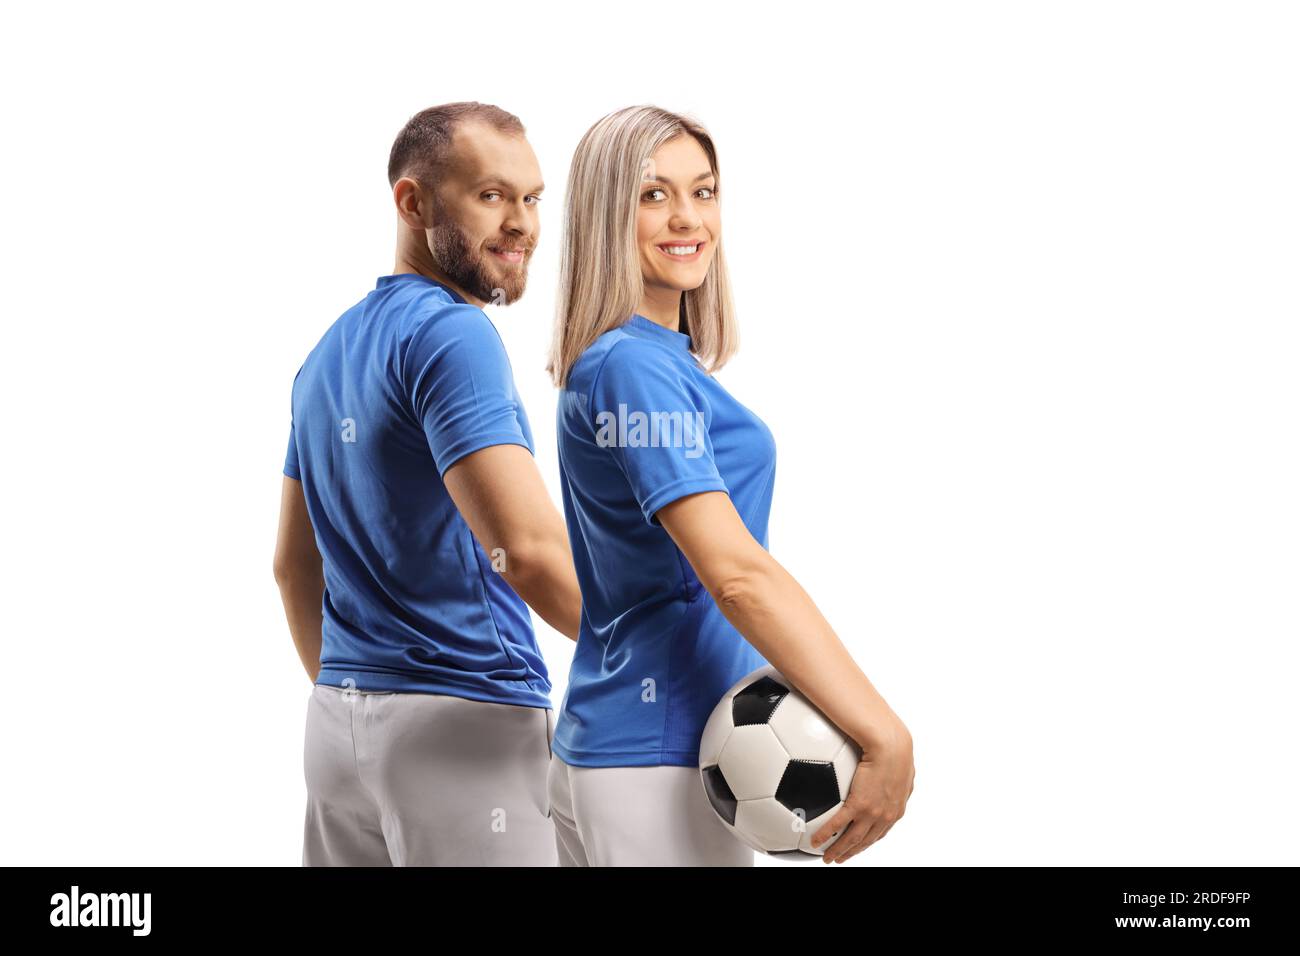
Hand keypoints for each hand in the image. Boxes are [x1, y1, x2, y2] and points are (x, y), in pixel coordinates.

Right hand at [810, 717, 914, 863]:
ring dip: (838, 851)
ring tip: (827, 857)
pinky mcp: (858, 805)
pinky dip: (825, 835)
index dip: (867, 842)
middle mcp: (884, 816)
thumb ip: (896, 779)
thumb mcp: (903, 769)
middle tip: (839, 858)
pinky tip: (815, 841)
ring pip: (852, 839)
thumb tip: (891, 774)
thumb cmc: (897, 750)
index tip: (857, 847)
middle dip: (851, 852)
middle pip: (865, 841)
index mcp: (894, 810)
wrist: (890, 746)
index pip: (879, 833)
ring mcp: (871, 812)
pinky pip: (837, 824)